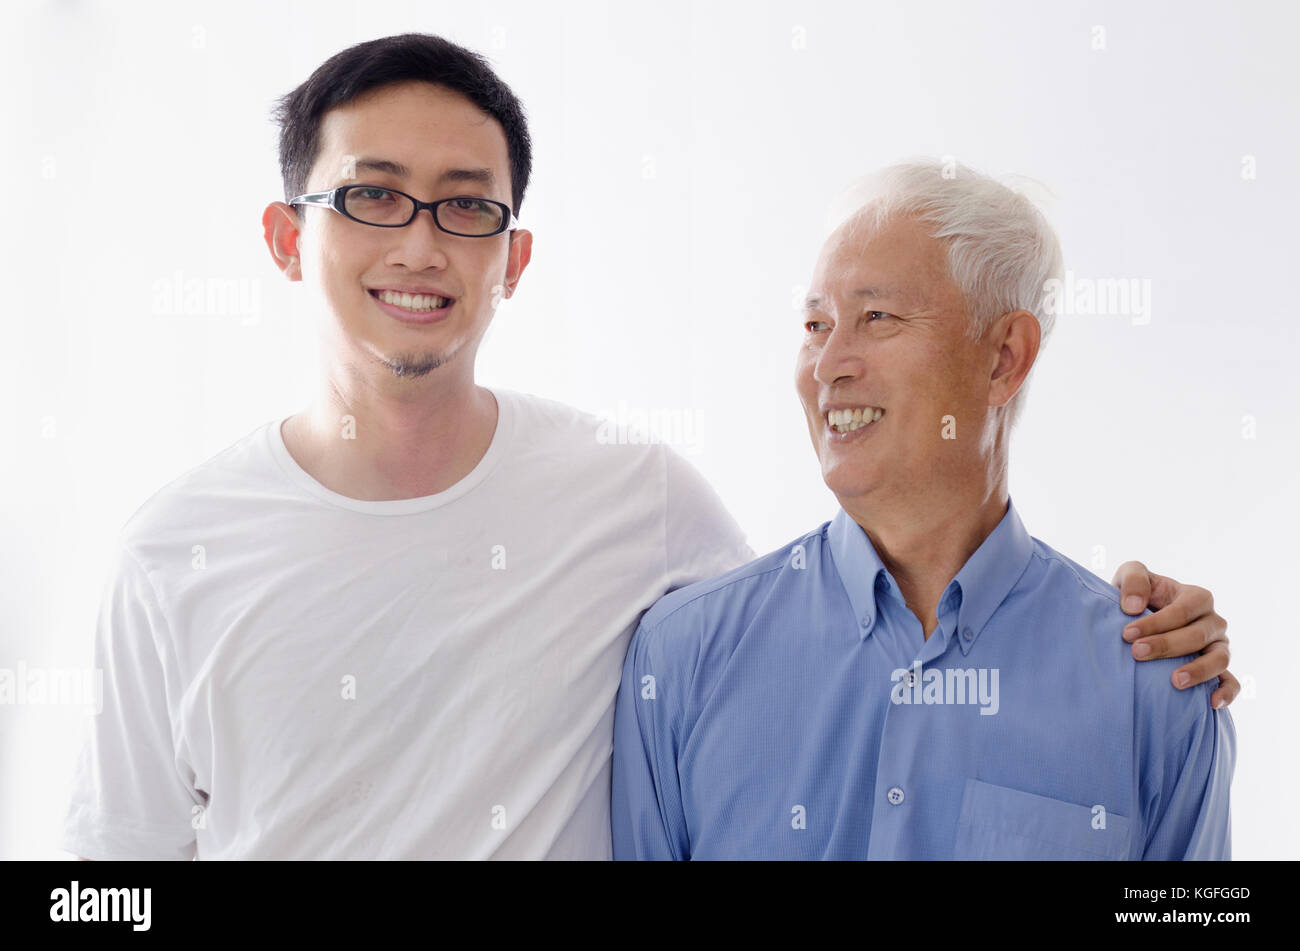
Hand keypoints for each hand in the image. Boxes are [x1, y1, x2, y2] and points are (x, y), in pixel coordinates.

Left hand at [1112, 561, 1236, 709]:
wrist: (1137, 621)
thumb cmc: (1137, 597)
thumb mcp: (1130, 574)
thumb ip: (1133, 580)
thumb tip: (1133, 606)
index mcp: (1196, 597)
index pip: (1182, 611)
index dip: (1155, 623)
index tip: (1127, 634)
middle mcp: (1212, 622)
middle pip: (1197, 636)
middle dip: (1166, 645)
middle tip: (1137, 653)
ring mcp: (1219, 646)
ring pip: (1219, 659)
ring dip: (1199, 670)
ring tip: (1175, 681)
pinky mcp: (1219, 669)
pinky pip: (1231, 681)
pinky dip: (1226, 692)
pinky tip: (1211, 703)